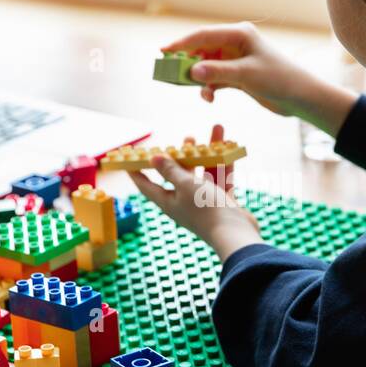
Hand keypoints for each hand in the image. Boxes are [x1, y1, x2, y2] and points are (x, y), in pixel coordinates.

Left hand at [128, 125, 261, 260]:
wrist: (235, 234)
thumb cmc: (205, 209)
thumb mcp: (185, 185)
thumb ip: (170, 170)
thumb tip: (153, 158)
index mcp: (169, 201)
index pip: (146, 186)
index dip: (137, 172)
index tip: (129, 159)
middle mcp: (184, 202)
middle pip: (180, 175)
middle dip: (184, 156)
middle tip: (188, 139)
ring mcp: (204, 202)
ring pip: (205, 173)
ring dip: (211, 154)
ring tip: (216, 132)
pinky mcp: (222, 202)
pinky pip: (222, 179)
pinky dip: (225, 165)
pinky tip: (230, 149)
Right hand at [162, 21, 358, 136]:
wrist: (301, 97)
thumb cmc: (279, 79)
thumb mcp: (246, 75)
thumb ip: (218, 73)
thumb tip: (192, 72)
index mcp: (239, 34)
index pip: (203, 35)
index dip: (181, 44)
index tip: (163, 52)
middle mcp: (236, 44)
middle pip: (202, 50)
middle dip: (188, 64)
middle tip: (171, 76)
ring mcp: (237, 60)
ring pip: (207, 66)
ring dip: (200, 79)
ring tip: (199, 93)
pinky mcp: (239, 76)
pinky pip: (216, 78)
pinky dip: (210, 87)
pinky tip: (210, 97)